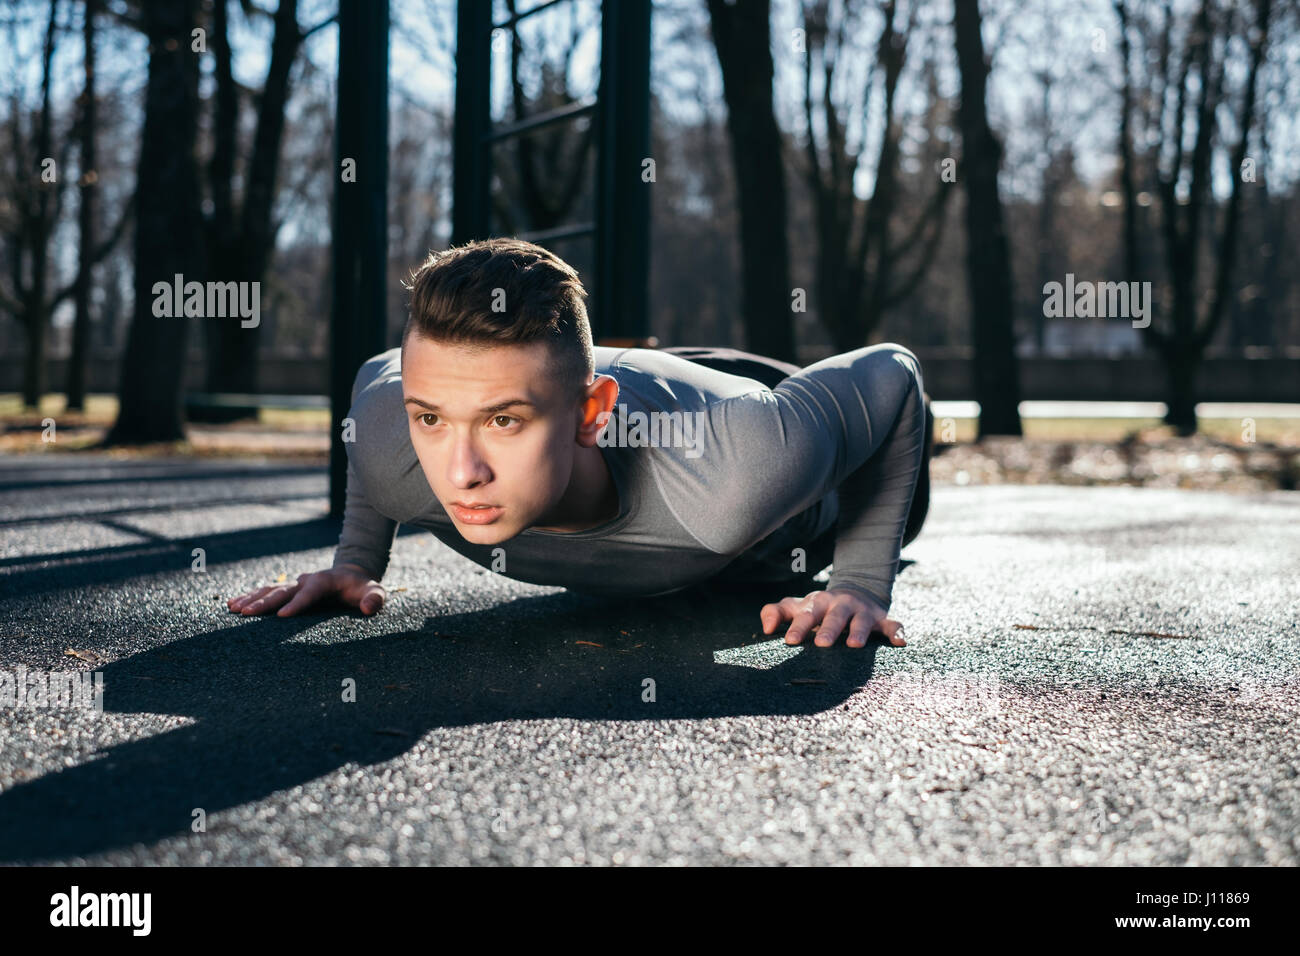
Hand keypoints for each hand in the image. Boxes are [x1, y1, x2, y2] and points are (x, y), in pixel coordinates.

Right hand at [226, 565, 385, 617]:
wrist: (352, 576)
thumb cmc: (364, 588)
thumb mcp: (376, 592)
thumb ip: (375, 599)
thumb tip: (367, 608)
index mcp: (326, 580)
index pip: (311, 592)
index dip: (298, 603)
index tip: (284, 616)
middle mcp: (306, 580)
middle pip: (283, 591)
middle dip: (265, 602)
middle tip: (246, 614)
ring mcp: (295, 584)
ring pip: (270, 590)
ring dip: (252, 599)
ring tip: (234, 608)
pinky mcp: (289, 590)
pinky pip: (266, 592)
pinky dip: (250, 597)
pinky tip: (232, 604)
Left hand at [759, 588, 904, 648]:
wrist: (855, 591)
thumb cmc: (819, 608)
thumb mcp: (798, 607)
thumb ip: (776, 613)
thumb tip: (765, 629)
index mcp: (819, 603)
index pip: (806, 614)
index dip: (798, 627)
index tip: (790, 640)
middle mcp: (841, 605)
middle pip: (835, 616)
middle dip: (829, 629)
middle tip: (822, 644)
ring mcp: (862, 612)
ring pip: (862, 620)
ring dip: (859, 631)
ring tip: (854, 644)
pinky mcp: (882, 619)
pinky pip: (892, 624)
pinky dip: (897, 631)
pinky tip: (901, 642)